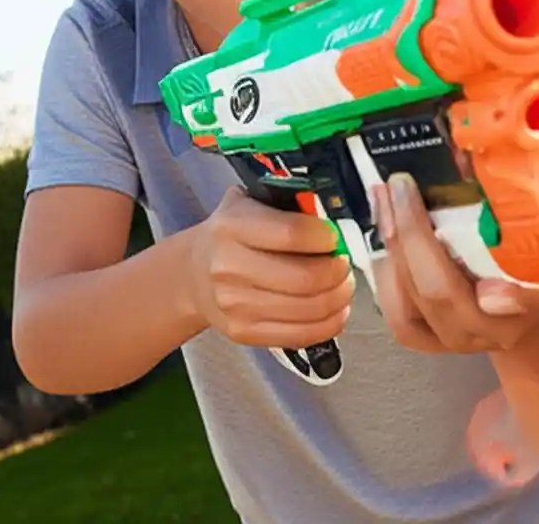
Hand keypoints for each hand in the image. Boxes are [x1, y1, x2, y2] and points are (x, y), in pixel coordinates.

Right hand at [187, 187, 354, 348]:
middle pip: (307, 277)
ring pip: (310, 308)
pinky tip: (334, 308)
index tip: (337, 237)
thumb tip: (340, 217)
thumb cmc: (234, 236)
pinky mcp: (244, 332)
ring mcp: (235, 304)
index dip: (327, 237)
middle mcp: (229, 267)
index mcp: (232, 227)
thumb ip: (291, 205)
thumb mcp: (252, 204)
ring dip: (339, 296)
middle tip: (345, 263)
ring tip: (343, 284)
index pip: (293, 233)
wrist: (194, 274)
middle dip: (339, 270)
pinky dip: (330, 322)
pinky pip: (302, 334)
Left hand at [370, 173, 538, 353]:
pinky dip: (384, 280)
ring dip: (391, 251)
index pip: (529, 304)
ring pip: (412, 308)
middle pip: (444, 296)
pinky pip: (400, 320)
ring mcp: (457, 340)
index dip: (513, 298)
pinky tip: (381, 238)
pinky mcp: (430, 340)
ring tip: (383, 201)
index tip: (492, 284)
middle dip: (414, 238)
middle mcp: (494, 331)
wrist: (532, 307)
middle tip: (401, 185)